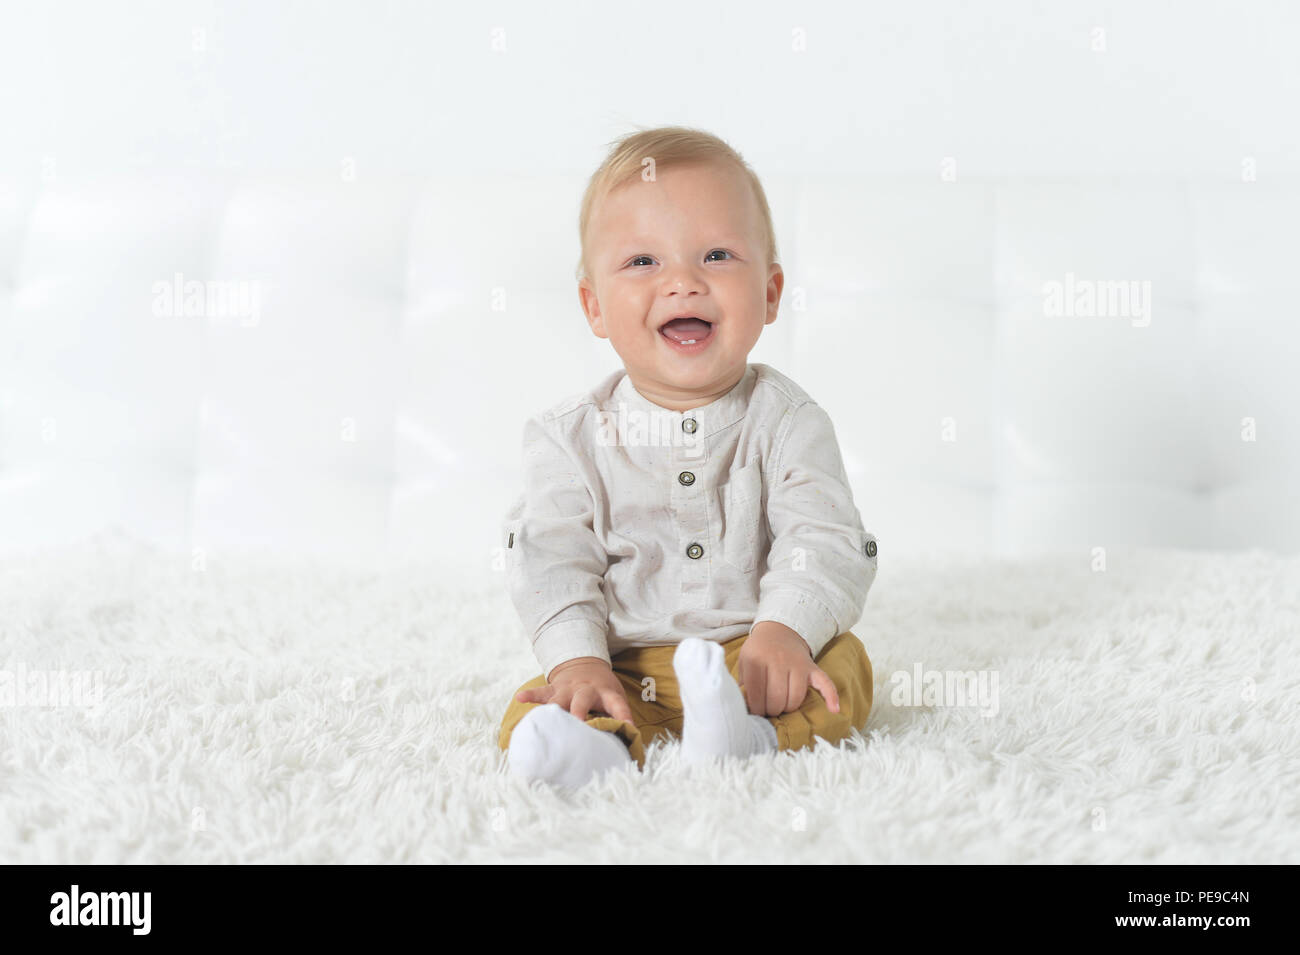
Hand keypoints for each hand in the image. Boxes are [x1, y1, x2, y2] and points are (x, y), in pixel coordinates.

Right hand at [515, 657, 634, 722]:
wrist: (585, 664)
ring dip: (553, 707)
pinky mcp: (554, 688)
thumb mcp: (615, 698)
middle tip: (577, 724)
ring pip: (559, 697)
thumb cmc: (603, 690)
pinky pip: (541, 691)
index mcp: (606, 693)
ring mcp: (568, 688)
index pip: (617, 704)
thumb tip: (631, 746)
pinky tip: (520, 698)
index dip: (624, 715)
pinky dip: (531, 695)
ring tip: (544, 718)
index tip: (628, 727)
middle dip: (579, 712)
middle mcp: (586, 690)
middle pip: (582, 699)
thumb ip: (619, 718)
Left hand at [737, 621, 840, 716]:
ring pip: (795, 698)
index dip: (755, 708)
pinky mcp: (812, 668)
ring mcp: (797, 664)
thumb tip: (744, 709)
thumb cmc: (758, 652)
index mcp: (756, 659)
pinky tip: (833, 710)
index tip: (755, 711)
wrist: (778, 632)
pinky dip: (831, 697)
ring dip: (788, 708)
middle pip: (776, 699)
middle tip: (767, 710)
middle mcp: (778, 660)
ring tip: (781, 706)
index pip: (756, 694)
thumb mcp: (743, 662)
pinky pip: (825, 683)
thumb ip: (742, 684)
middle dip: (770, 710)